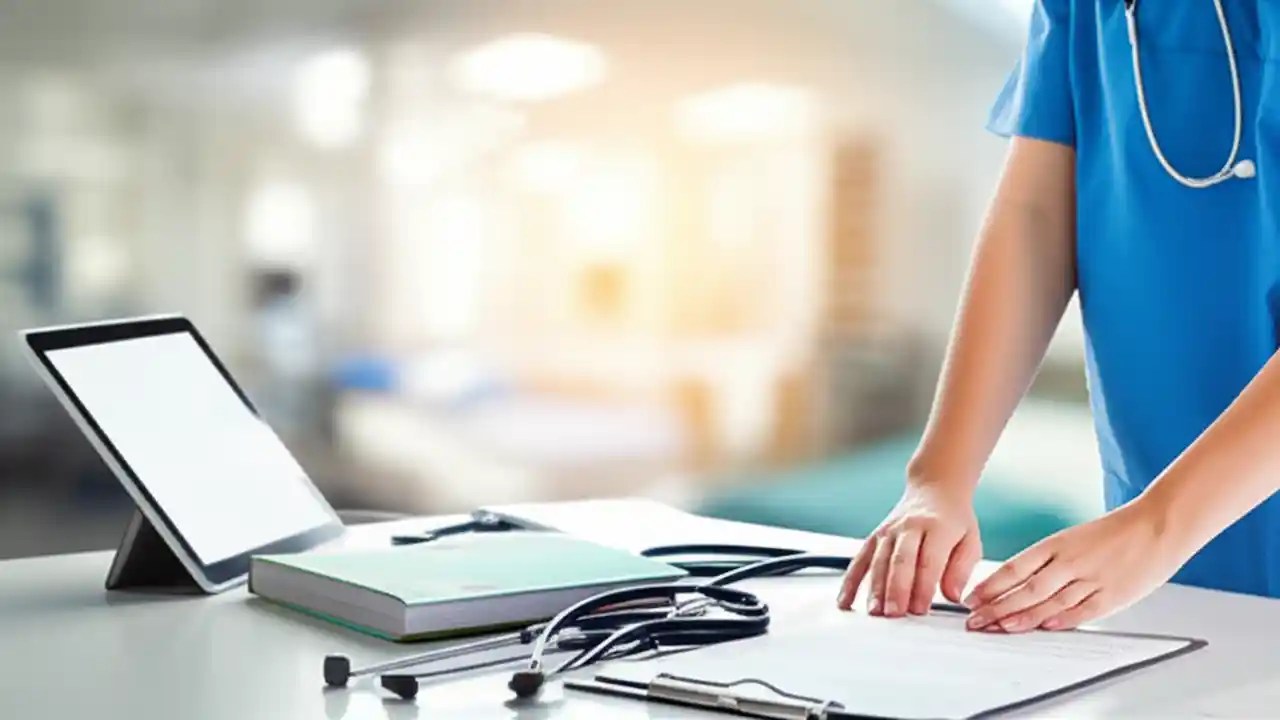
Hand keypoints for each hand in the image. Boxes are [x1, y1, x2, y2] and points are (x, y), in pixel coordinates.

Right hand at [836, 480, 981, 616]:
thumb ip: (961, 569)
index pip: (929, 560)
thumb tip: (952, 596)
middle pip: (900, 560)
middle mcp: (910, 527)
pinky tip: (846, 601)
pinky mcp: (875, 536)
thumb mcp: (970, 541)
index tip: (921, 610)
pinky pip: (860, 560)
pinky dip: (851, 581)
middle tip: (894, 614)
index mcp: (938, 528)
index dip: (923, 586)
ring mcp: (889, 531)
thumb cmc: (954, 520)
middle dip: (896, 589)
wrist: (934, 489)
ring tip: (875, 612)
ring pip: (879, 561)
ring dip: (875, 588)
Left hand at [963, 498, 1190, 632]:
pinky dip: (1064, 620)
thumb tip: (1017, 585)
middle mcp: (1070, 561)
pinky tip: (1045, 627)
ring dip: (1024, 617)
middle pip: (1027, 588)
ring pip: (1051, 601)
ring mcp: (1092, 578)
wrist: (1157, 525)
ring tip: (1000, 627)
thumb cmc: (1114, 533)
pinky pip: (1084, 610)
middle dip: (998, 607)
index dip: (992, 585)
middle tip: (976, 620)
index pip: (1015, 567)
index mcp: (1057, 544)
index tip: (972, 598)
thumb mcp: (1073, 540)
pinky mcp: (1114, 594)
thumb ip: (1048, 562)